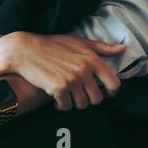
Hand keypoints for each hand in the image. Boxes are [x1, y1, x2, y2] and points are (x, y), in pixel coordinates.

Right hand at [0, 32, 123, 110]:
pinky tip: (57, 100)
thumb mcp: (78, 42)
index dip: (111, 93)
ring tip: (68, 97)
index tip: (105, 94)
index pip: (114, 84)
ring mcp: (71, 80)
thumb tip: (123, 48)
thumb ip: (102, 47)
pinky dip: (62, 106)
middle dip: (89, 100)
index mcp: (92, 59)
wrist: (25, 50)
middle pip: (97, 98)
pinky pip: (66, 106)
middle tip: (80, 96)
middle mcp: (84, 70)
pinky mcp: (58, 88)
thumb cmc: (52, 45)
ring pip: (82, 104)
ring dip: (75, 104)